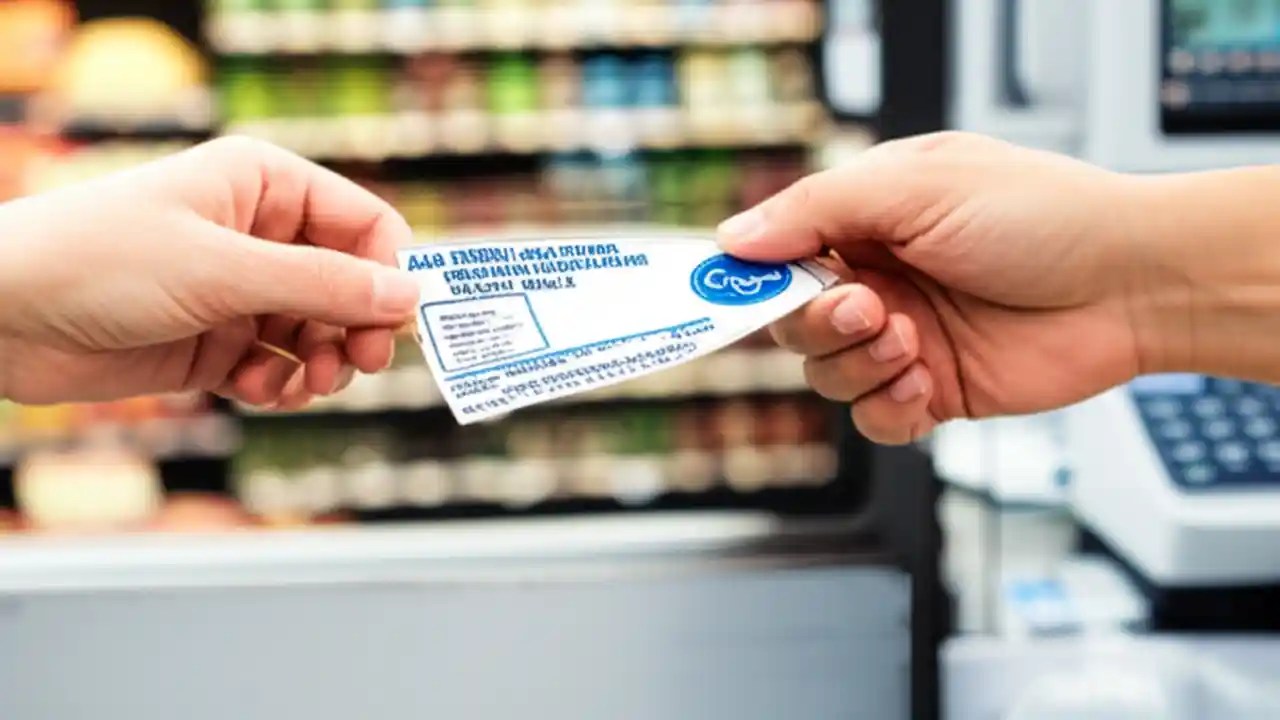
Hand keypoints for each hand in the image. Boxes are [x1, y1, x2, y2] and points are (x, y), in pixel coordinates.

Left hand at [0, 137, 419, 407]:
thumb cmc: (101, 260)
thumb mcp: (223, 269)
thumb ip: (324, 285)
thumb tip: (411, 297)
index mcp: (265, 186)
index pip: (364, 224)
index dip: (393, 272)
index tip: (404, 325)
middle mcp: (259, 234)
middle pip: (350, 284)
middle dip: (359, 328)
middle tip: (361, 365)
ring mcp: (238, 290)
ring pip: (319, 332)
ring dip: (323, 364)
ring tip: (307, 384)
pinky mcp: (215, 342)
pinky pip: (278, 366)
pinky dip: (280, 385)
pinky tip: (258, 393)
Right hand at [718, 132, 1152, 443]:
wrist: (1130, 284)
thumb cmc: (1039, 215)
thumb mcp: (916, 186)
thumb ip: (816, 209)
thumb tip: (734, 238)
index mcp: (865, 222)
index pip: (778, 254)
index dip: (750, 278)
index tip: (728, 295)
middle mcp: (878, 280)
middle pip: (792, 324)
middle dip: (818, 324)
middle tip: (868, 308)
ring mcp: (904, 339)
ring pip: (827, 375)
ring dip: (858, 364)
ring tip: (913, 341)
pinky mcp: (934, 391)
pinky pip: (874, 418)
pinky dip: (888, 406)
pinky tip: (927, 379)